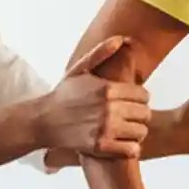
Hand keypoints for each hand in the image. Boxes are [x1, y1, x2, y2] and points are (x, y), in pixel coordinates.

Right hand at [35, 36, 150, 157]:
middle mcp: (109, 108)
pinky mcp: (101, 147)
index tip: (130, 102)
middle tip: (130, 117)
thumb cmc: (63, 94)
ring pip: (142, 132)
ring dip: (137, 132)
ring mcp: (106, 129)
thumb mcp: (80, 69)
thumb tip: (121, 38)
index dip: (140, 99)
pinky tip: (122, 143)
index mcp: (108, 88)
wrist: (44, 120)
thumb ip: (101, 53)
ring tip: (127, 130)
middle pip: (145, 114)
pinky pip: (132, 150)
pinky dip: (131, 148)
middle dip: (140, 115)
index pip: (144, 95)